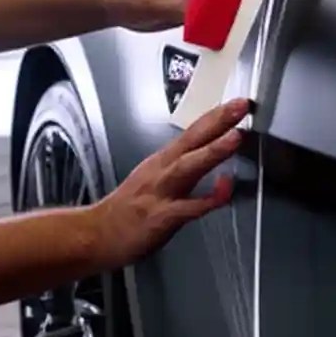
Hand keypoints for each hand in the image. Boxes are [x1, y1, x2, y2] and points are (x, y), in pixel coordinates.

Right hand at [87, 99, 248, 269]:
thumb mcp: (155, 176)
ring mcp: (160, 192)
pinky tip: (224, 191)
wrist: (95, 235)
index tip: (238, 102)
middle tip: (240, 105)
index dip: (216, 115)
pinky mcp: (160, 217)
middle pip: (192, 140)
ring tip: (235, 137)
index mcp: (162, 160)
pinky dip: (207, 199)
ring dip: (212, 151)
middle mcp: (162, 170)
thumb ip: (182, 164)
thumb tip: (210, 152)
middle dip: (218, 121)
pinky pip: (188, 207)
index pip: (193, 131)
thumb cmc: (128, 208)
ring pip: (189, 167)